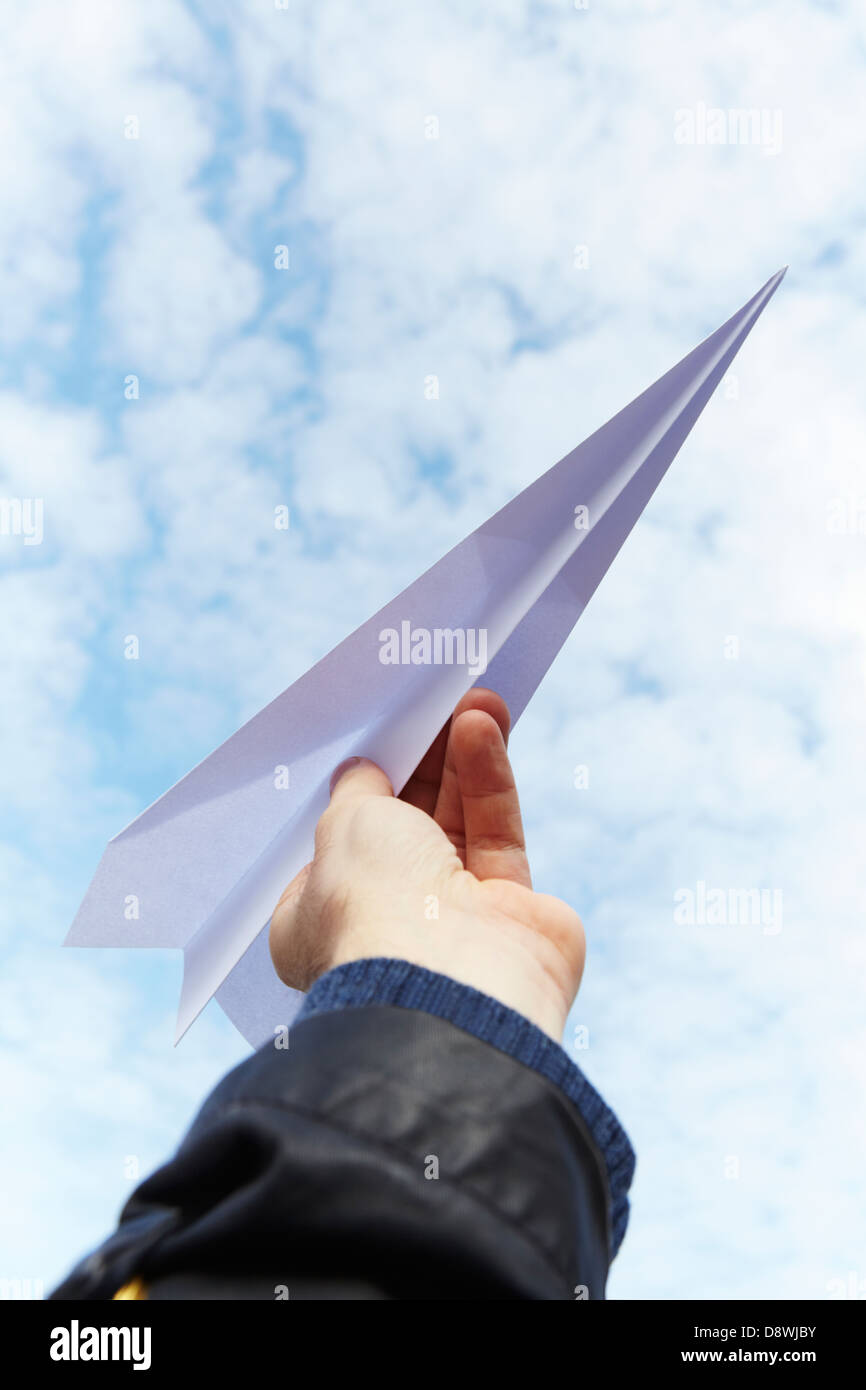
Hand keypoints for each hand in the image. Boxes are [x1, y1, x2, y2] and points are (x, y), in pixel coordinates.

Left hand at [269, 689, 584, 1040]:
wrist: (451, 980)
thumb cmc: (372, 906)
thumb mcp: (344, 824)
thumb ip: (359, 791)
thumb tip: (363, 772)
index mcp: (319, 920)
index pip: (332, 845)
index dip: (353, 789)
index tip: (370, 740)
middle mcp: (384, 923)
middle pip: (404, 824)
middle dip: (421, 760)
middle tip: (436, 701)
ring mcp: (451, 921)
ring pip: (457, 822)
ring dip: (463, 759)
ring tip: (476, 698)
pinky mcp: (511, 913)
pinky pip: (496, 833)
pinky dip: (490, 780)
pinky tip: (486, 728)